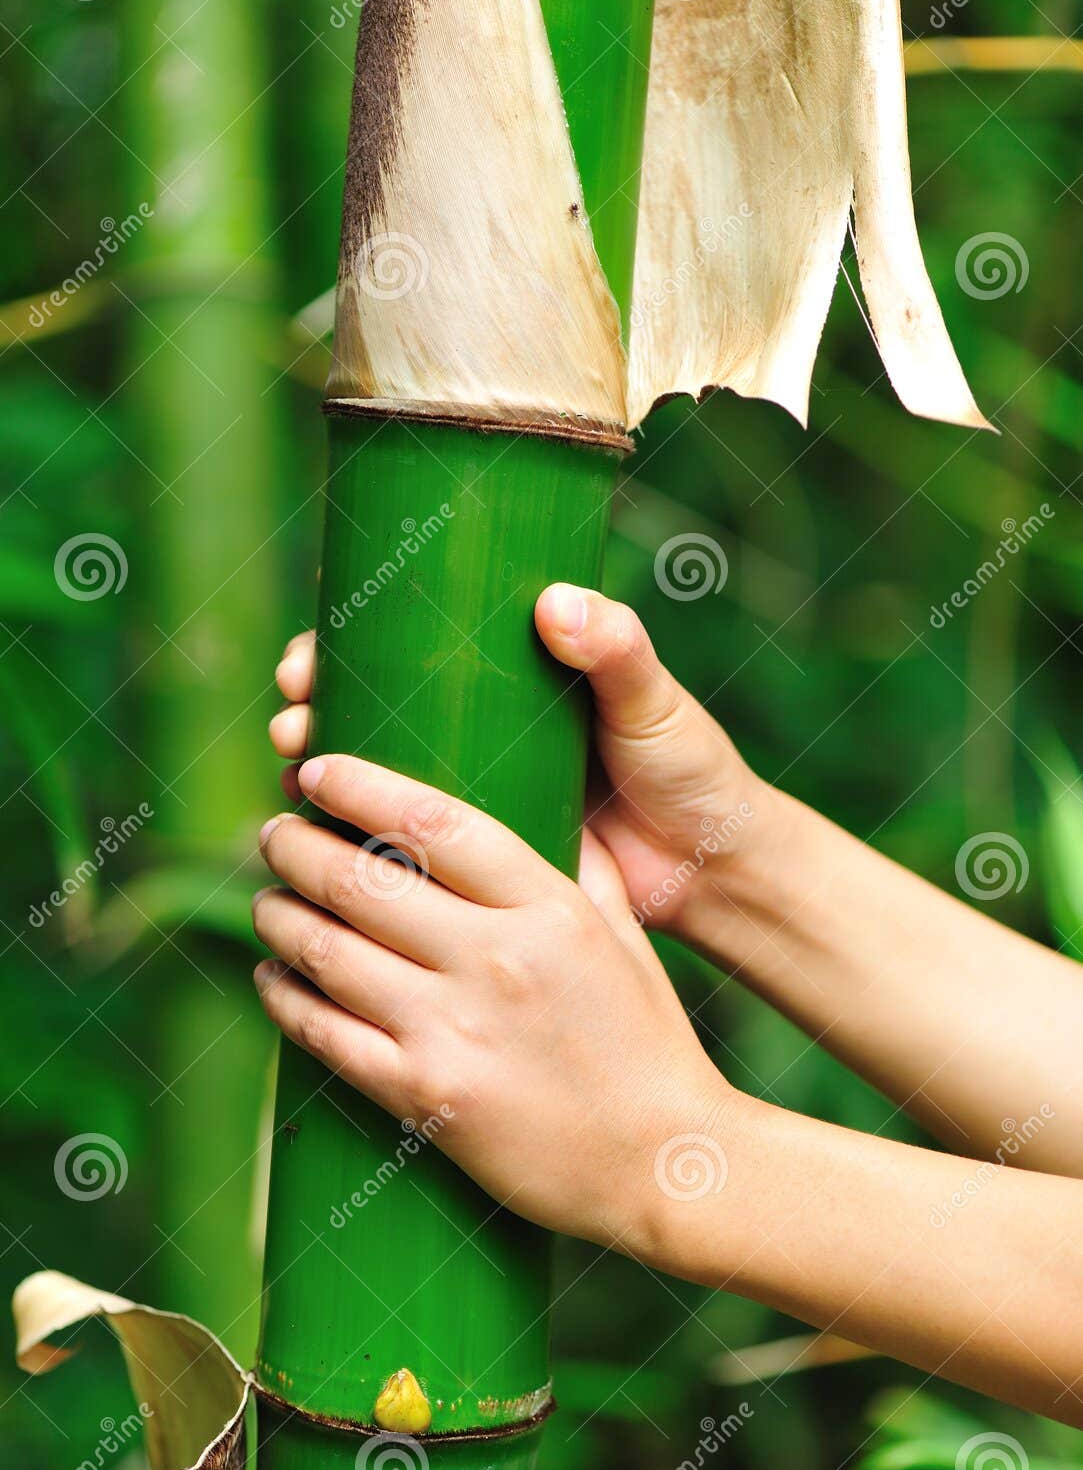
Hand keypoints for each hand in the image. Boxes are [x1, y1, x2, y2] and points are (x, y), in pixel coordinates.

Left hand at [252, 754, 730, 1254]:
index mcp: (549, 909)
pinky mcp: (425, 1095)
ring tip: (268, 899)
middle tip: (277, 834)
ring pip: (327, 950)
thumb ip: (581, 865)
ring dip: (279, 915)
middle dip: (299, 846)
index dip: (361, 786)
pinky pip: (325, 1033)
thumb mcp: (625, 936)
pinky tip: (273, 977)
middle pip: (361, 879)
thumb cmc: (646, 1044)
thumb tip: (546, 801)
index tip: (319, 767)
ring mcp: (455, 1029)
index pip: (433, 821)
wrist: (661, 1164)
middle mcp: (497, 959)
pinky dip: (284, 997)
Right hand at [270, 588, 762, 936]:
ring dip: (318, 773)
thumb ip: (616, 650)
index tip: (308, 659)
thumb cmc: (689, 769)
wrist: (711, 867)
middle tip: (290, 721)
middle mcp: (477, 726)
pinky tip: (320, 846)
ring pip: (373, 773)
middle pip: (369, 705)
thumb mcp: (653, 702)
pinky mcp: (477, 858)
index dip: (341, 646)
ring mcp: (472, 794)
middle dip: (313, 708)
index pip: (404, 643)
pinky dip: (356, 837)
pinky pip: (403, 841)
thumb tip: (555, 602)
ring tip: (290, 779)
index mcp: (508, 673)